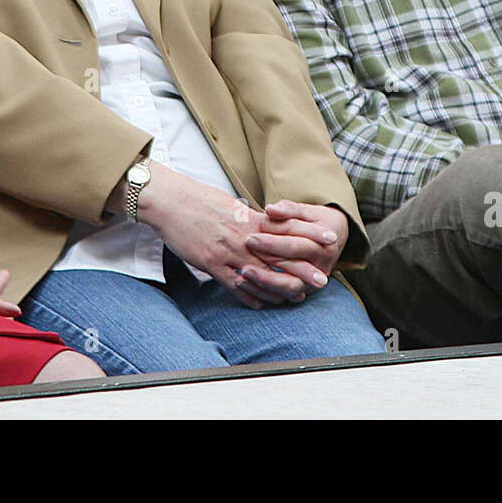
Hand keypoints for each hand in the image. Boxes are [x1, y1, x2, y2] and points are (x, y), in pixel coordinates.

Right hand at [135, 165, 309, 308]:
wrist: (171, 201)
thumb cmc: (198, 199)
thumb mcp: (229, 204)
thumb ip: (249, 216)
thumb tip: (263, 221)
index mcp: (250, 218)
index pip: (287, 228)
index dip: (310, 234)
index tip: (330, 239)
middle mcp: (243, 236)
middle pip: (279, 255)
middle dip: (302, 269)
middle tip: (322, 281)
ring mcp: (227, 251)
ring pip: (260, 275)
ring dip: (279, 289)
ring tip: (296, 298)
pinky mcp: (211, 263)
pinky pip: (235, 285)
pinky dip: (250, 296)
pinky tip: (262, 304)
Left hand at [243, 200, 347, 289]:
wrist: (333, 237)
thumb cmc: (315, 222)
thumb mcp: (306, 211)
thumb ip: (289, 210)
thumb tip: (270, 210)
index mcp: (325, 246)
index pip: (297, 245)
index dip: (274, 242)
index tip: (250, 238)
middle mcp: (322, 267)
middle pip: (295, 267)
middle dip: (268, 261)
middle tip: (244, 256)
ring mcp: (313, 282)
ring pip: (290, 287)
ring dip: (266, 282)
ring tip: (242, 273)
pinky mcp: (302, 291)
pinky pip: (283, 297)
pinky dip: (263, 293)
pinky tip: (244, 284)